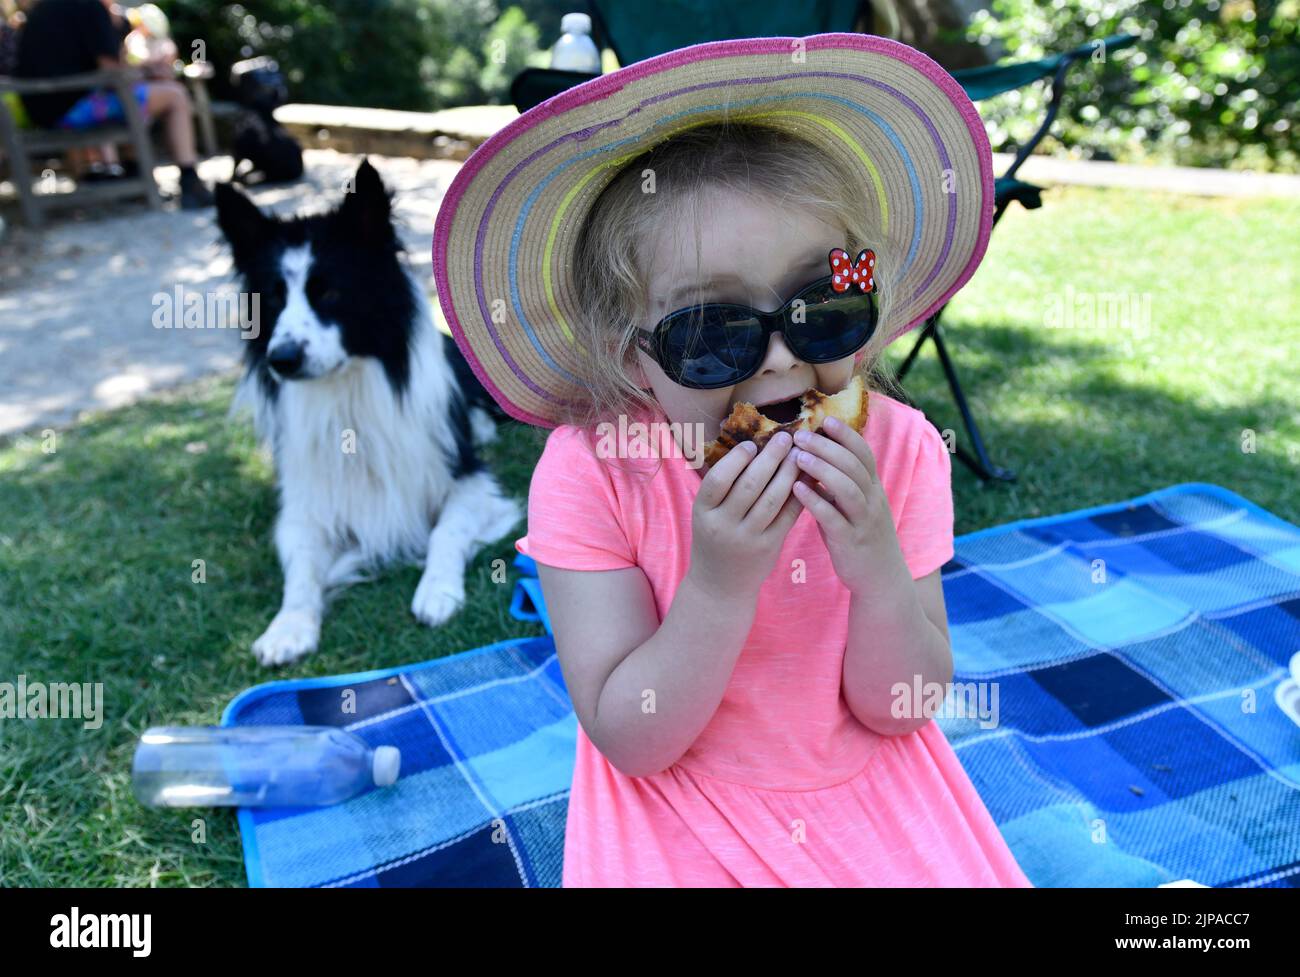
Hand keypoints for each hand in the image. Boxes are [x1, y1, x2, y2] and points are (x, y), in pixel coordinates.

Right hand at [688, 431, 803, 601]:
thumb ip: (723, 487)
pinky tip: (805, 479)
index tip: (752, 444)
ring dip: (788, 473)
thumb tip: (752, 446)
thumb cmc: (714, 539)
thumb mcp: (706, 514)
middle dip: (770, 458)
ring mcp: (747, 538)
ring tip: (798, 455)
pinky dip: (798, 494)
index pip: (718, 479)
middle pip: (750, 485)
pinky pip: (787, 516)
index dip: (736, 459)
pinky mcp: (769, 547)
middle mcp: (723, 526)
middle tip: (785, 438)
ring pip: (772, 499)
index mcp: (703, 512)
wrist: (719, 584)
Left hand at [789, 416, 897, 593]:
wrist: (880, 578)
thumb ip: (838, 484)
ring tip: (798, 457)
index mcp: (873, 489)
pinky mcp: (850, 541)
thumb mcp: (854, 506)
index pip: (863, 454)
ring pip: (847, 488)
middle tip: (800, 435)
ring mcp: (863, 520)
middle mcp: (872, 501)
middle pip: (853, 466)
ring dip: (822, 469)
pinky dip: (815, 501)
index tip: (825, 419)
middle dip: (826, 447)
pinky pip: (833, 517)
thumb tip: (813, 458)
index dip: (846, 435)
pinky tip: (796, 489)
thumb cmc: (860, 537)